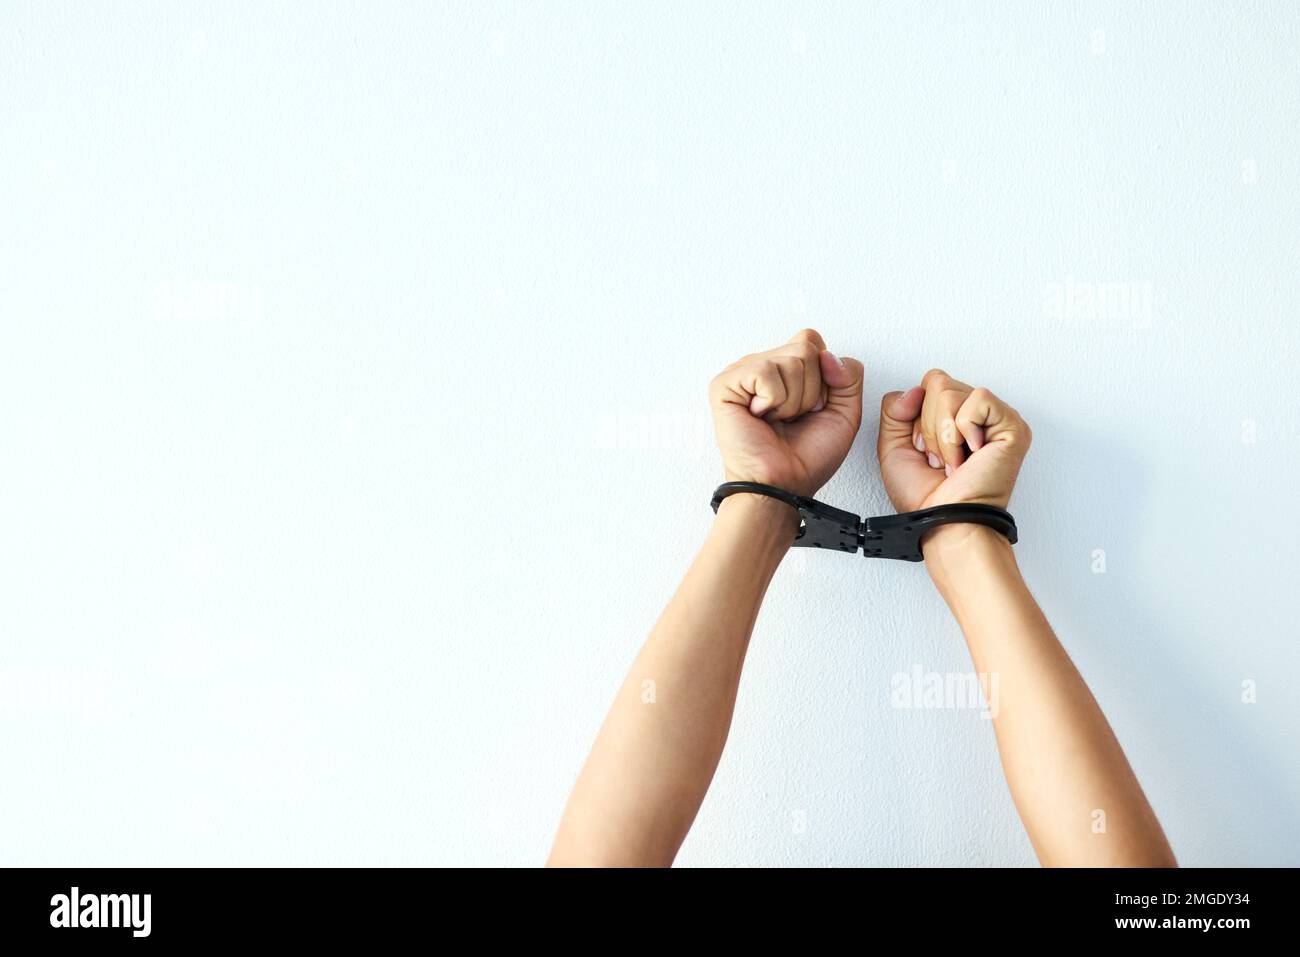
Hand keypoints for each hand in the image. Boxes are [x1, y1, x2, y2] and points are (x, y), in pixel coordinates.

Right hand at [708, 329, 863, 498]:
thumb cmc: (806, 456)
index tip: (813, 408)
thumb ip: (850, 376)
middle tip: (793, 417)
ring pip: (790, 360)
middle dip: (811, 389)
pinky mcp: (724, 385)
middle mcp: (762, 365)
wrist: (784, 484)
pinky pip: (766, 372)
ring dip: (793, 400)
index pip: (812, 340)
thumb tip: (826, 354)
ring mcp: (741, 373)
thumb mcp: (846, 412)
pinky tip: (760, 417)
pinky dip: (774, 401)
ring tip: (777, 420)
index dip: (823, 376)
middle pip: (805, 345)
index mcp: (785, 368)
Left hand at [876, 369, 1030, 511]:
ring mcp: (996, 419)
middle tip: (940, 460)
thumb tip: (915, 389)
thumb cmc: (925, 496)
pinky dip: (964, 430)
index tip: (924, 453)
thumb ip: (894, 411)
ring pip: (951, 392)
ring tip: (954, 461)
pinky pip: (978, 400)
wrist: (945, 521)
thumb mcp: (893, 446)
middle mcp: (975, 415)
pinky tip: (972, 454)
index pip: (927, 386)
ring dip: (943, 434)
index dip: (917, 419)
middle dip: (928, 426)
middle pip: (937, 383)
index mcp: (952, 417)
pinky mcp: (1012, 425)